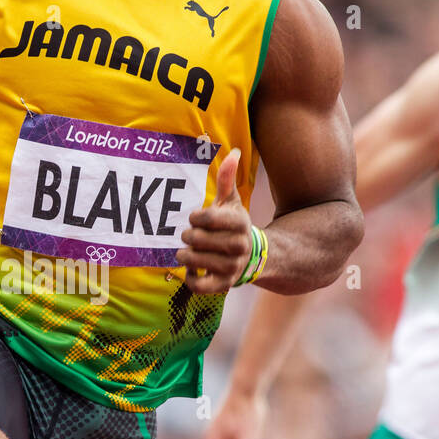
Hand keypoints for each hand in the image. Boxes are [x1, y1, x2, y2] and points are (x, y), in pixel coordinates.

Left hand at [176, 147, 252, 292]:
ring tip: (186, 251)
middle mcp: (238, 246)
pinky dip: (190, 279)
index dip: (196, 217)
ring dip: (185, 256)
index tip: (194, 217)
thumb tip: (231, 152)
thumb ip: (227, 179)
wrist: (252, 257)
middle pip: (198, 240)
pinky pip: (200, 286)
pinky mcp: (224, 285)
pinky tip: (191, 270)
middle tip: (189, 235)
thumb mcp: (232, 202)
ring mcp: (232, 267)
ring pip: (196, 261)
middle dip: (188, 236)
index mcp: (240, 223)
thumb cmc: (233, 225)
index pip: (210, 218)